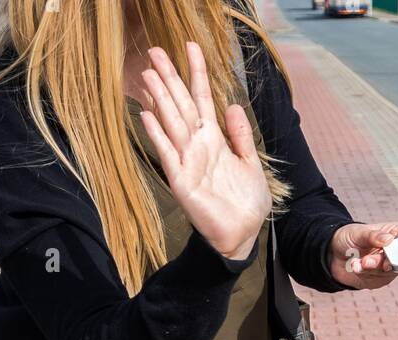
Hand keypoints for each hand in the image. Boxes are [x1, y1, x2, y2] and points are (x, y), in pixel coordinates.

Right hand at [138, 43, 270, 260]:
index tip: (191, 47)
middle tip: (155, 50)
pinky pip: (167, 153)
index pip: (203, 98)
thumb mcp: (250, 162)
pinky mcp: (180, 180)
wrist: (240, 234)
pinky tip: (147, 114)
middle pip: (181, 104)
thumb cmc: (245, 202)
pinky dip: (157, 134)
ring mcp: (186, 161)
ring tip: (148, 74)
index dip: (197, 73)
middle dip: (170, 77)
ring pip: (171, 122)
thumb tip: (233, 105)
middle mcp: (198, 145)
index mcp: (215, 139)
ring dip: (159, 98)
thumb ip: (241, 135)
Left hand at [328, 222, 397, 289]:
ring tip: (354, 263)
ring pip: (388, 272)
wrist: (333, 255)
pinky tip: (355, 266)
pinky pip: (377, 280)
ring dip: (369, 268)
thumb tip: (388, 239)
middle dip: (381, 262)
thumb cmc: (348, 237)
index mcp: (397, 233)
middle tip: (366, 261)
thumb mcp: (358, 233)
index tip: (389, 253)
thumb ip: (373, 236)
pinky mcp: (382, 279)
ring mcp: (391, 265)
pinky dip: (364, 274)